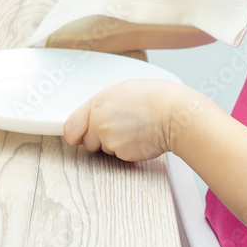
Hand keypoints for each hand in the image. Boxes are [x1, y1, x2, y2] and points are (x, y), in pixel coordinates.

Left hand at [63, 79, 195, 160]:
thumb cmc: (155, 98)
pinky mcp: (124, 154)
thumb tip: (95, 115)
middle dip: (98, 139)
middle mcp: (100, 123)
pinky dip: (128, 150)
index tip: (78, 136)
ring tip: (134, 129)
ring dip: (115, 144)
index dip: (75, 134)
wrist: (175, 114)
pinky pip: (119, 156)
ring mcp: (111, 140)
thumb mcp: (123, 90)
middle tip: (119, 127)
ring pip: (104, 149)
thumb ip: (103, 104)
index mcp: (97, 103)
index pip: (70, 127)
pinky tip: (140, 137)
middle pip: (87, 142)